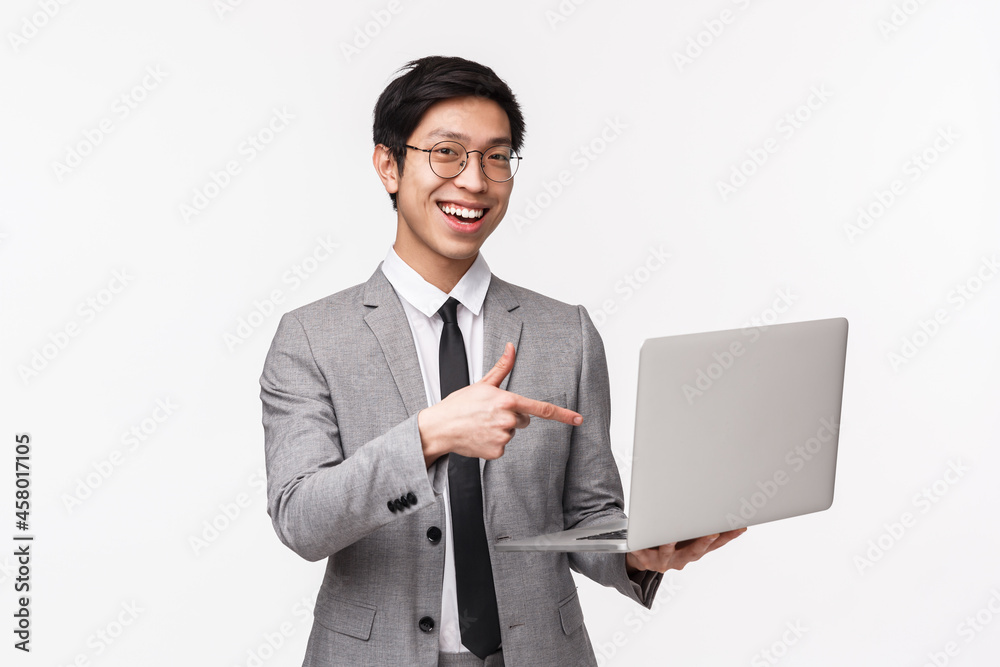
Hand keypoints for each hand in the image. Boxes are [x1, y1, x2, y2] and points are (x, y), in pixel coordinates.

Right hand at [418, 342, 582, 465]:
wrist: (440, 427)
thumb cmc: (460, 404)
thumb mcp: (482, 383)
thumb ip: (502, 367)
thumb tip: (511, 347)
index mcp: (507, 400)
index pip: (540, 408)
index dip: (563, 414)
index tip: (579, 419)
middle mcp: (507, 419)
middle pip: (523, 420)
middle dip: (511, 417)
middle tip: (489, 414)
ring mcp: (502, 437)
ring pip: (512, 433)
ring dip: (500, 430)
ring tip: (481, 424)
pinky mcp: (496, 451)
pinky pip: (503, 447)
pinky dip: (493, 443)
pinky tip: (479, 436)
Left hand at [625, 528, 746, 573]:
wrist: (640, 556)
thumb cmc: (667, 541)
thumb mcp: (685, 534)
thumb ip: (698, 524)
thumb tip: (716, 502)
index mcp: (694, 551)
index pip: (715, 545)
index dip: (728, 538)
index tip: (740, 527)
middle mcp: (681, 559)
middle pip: (695, 552)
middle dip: (704, 542)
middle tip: (712, 533)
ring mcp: (663, 560)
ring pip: (667, 552)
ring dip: (670, 544)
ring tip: (671, 537)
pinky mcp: (644, 559)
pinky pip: (642, 551)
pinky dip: (641, 545)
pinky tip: (639, 539)